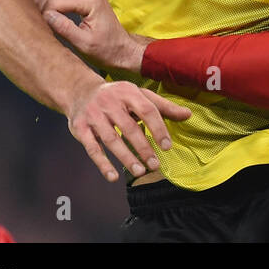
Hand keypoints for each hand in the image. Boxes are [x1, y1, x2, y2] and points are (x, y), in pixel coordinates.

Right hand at [32, 0, 146, 72]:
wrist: (121, 48)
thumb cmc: (107, 49)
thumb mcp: (84, 44)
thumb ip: (64, 28)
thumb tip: (45, 16)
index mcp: (91, 0)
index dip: (40, 12)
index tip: (32, 25)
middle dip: (36, 4)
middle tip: (25, 20)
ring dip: (38, 0)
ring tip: (28, 16)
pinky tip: (36, 10)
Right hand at [64, 79, 191, 182]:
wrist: (80, 91)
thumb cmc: (118, 96)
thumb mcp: (140, 95)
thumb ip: (163, 106)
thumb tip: (188, 115)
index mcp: (128, 92)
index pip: (147, 110)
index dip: (158, 129)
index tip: (167, 146)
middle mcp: (110, 103)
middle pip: (129, 128)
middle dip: (143, 148)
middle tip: (155, 165)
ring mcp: (93, 116)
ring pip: (111, 140)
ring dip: (126, 158)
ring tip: (140, 171)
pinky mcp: (80, 129)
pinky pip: (92, 149)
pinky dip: (102, 164)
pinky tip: (113, 177)